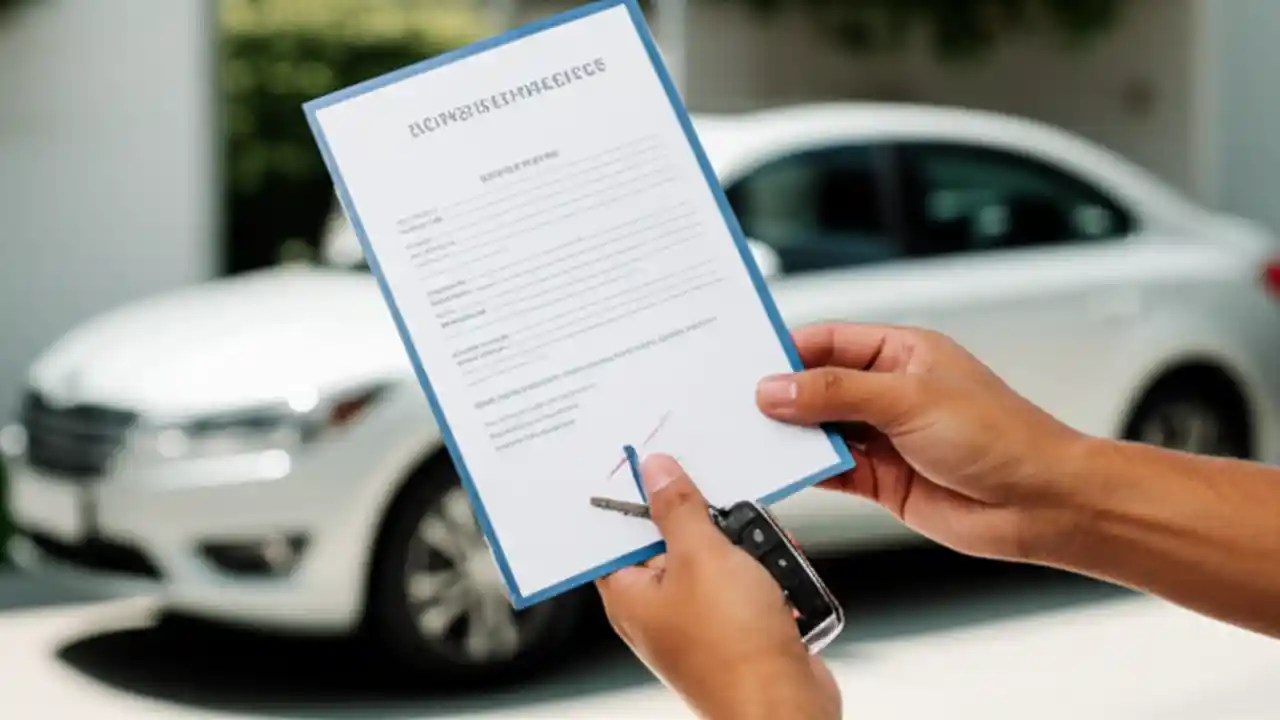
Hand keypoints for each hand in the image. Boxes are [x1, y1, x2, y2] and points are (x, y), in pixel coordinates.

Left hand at [595, 455, 840, 719]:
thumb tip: (657, 472)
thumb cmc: (734, 652)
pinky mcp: (735, 626)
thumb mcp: (703, 556)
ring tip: (759, 552)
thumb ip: (678, 508)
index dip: (630, 497)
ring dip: (742, 546)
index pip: (612, 533)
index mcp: (628, 593)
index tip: (650, 467)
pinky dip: (762, 572)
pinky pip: (742, 582)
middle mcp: (657, 608)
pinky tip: (779, 576)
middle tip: (719, 511)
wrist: (785, 706)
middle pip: (668, 539)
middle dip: (702, 519)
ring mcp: (697, 619)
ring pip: (713, 558)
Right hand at [756, 323, 1086, 561]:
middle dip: (781, 396)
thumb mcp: (909, 400)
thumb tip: (778, 388)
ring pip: (820, 430)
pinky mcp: (883, 479)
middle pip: (817, 386)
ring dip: (791, 436)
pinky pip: (832, 469)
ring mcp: (885, 436)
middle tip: (738, 403)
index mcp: (903, 352)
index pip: (829, 342)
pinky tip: (784, 470)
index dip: (787, 351)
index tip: (748, 364)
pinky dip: (807, 470)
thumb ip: (837, 393)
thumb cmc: (1002, 437)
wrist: (1042, 504)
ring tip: (752, 438)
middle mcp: (890, 391)